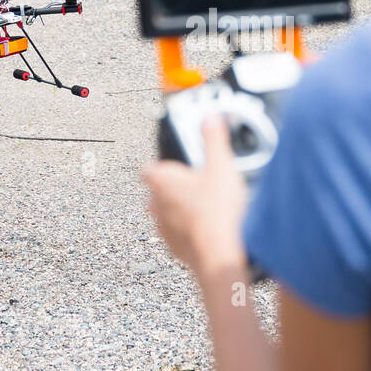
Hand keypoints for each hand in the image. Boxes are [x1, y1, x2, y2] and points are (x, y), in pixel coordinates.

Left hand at [143, 114, 247, 276]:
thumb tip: (211, 117)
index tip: (173, 164)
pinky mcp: (175, 249)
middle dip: (173, 188)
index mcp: (162, 180)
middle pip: (157, 191)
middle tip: (196, 185)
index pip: (148, 168)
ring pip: (165, 214)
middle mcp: (157, 205)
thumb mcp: (221, 166)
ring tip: (204, 208)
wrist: (221, 253)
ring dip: (179, 210)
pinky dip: (187, 231)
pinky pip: (176, 235)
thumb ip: (214, 139)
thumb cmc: (217, 211)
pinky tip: (207, 229)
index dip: (161, 165)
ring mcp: (164, 229)